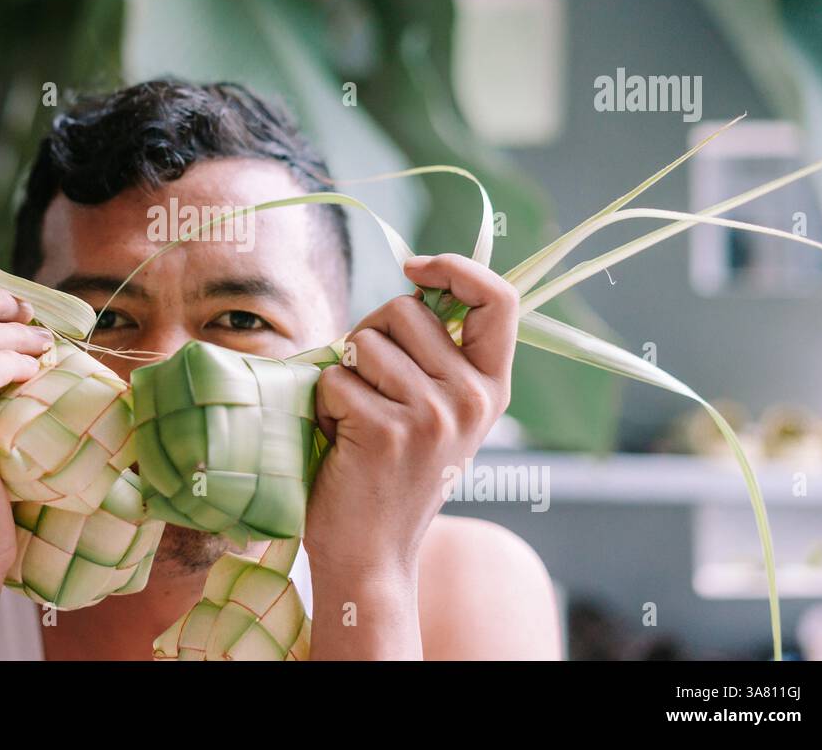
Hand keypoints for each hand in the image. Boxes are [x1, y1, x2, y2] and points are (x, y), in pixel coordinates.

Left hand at [304, 254, 517, 579]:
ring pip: (363, 340)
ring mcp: (431, 416)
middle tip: (367, 388)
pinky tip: (338, 441)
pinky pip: (333, 379)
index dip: (457, 267)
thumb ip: (436, 354)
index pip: (500, 299)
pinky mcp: (384, 431)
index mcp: (491, 388)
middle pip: (406, 307)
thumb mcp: (437, 412)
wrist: (371, 554)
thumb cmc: (391, 472)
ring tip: (353, 421)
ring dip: (343, 374)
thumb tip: (415, 281)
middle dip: (370, 334)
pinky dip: (321, 405)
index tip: (415, 268)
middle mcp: (471, 399)